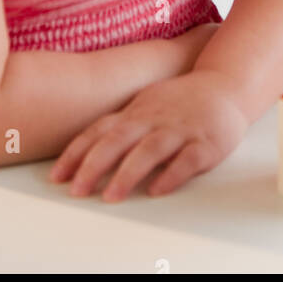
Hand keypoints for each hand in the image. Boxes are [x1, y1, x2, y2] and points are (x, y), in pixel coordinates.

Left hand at [49, 69, 248, 201]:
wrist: (227, 85)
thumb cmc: (180, 100)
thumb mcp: (146, 104)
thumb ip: (120, 125)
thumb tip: (83, 150)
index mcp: (137, 111)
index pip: (100, 130)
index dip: (76, 152)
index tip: (56, 177)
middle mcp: (154, 118)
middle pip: (119, 139)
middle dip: (94, 164)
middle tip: (76, 191)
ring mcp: (180, 129)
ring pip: (150, 149)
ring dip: (128, 172)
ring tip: (111, 196)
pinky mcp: (206, 142)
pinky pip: (187, 159)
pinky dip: (171, 175)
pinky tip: (157, 190)